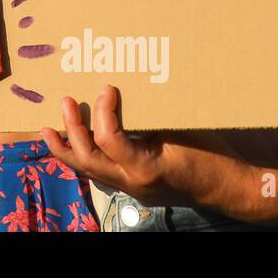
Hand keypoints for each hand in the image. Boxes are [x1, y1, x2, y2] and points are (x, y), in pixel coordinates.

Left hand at [39, 85, 243, 208]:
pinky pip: (100, 172)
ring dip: (66, 148)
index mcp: (148, 168)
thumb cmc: (214, 156)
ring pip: (88, 171)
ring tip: (47, 130)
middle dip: (70, 130)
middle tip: (65, 101)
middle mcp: (134, 183)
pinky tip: (73, 142)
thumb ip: (151, 117)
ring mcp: (132, 189)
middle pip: (88, 160)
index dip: (102, 111)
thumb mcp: (184, 130)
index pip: (110, 140)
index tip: (106, 88)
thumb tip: (124, 93)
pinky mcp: (134, 188)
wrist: (231, 189)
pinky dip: (83, 155)